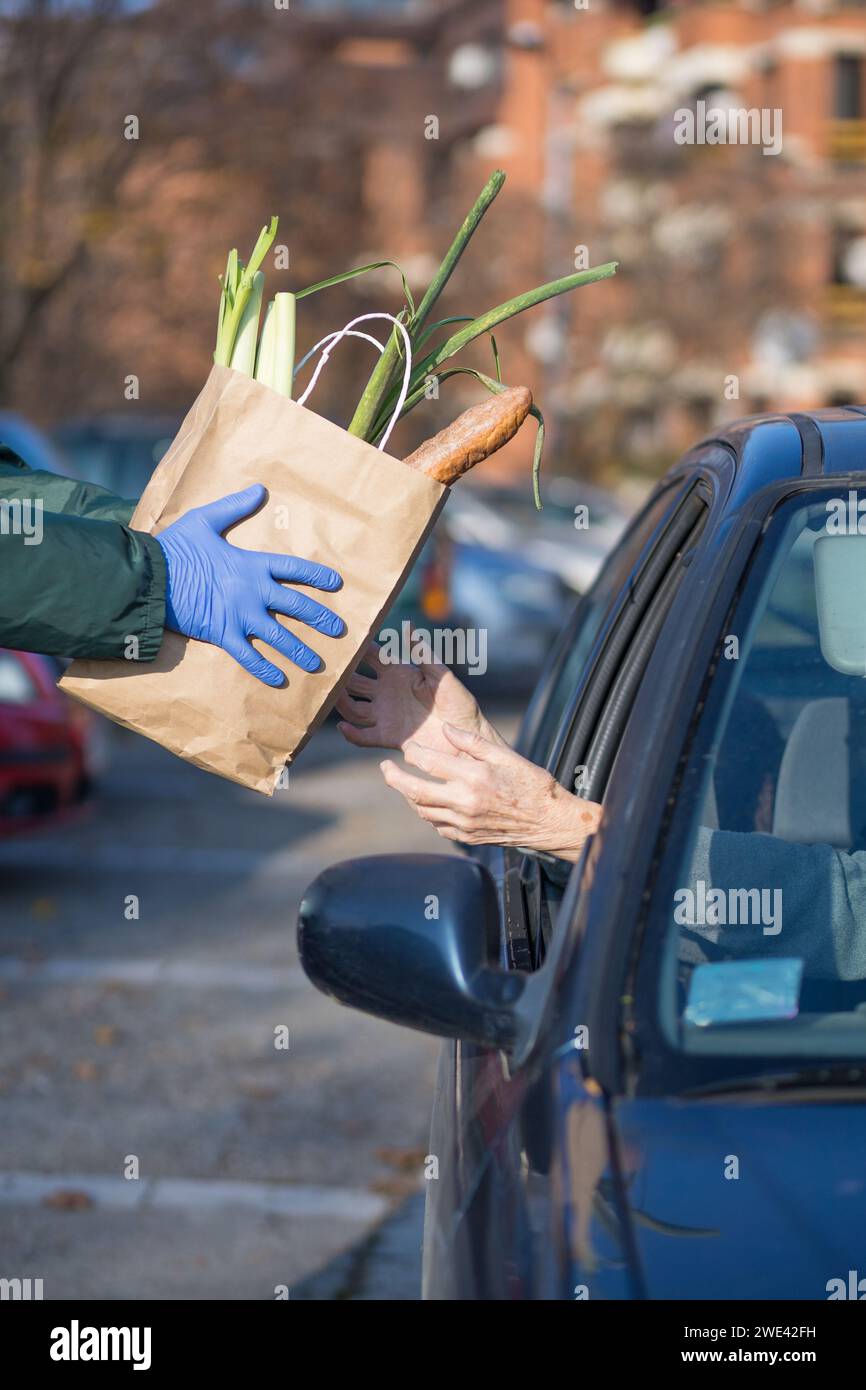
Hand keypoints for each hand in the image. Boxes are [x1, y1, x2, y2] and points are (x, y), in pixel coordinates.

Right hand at [157, 484, 343, 685]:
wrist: (149, 578)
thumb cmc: (175, 548)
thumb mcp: (205, 520)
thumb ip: (234, 507)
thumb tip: (259, 489)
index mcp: (252, 565)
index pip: (293, 569)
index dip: (316, 576)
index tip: (336, 584)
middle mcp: (252, 592)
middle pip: (295, 606)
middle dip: (320, 618)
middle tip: (338, 629)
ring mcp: (239, 616)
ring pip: (278, 636)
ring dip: (300, 651)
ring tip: (318, 664)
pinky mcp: (222, 635)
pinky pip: (249, 657)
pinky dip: (264, 670)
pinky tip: (280, 681)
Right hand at [336, 642, 502, 755]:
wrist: (466, 736)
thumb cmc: (459, 702)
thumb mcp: (441, 674)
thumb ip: (422, 653)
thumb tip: (408, 627)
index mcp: (399, 674)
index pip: (371, 658)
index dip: (357, 650)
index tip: (342, 640)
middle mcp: (387, 693)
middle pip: (355, 683)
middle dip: (342, 677)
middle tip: (326, 669)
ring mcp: (385, 715)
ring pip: (354, 708)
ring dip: (341, 703)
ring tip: (331, 697)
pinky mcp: (388, 736)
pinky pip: (364, 736)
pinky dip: (351, 734)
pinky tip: (342, 727)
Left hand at [379, 723, 602, 861]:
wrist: (548, 821)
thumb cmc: (531, 783)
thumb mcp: (504, 754)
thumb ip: (471, 742)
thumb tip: (444, 728)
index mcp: (472, 777)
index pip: (427, 762)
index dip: (412, 752)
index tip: (409, 748)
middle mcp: (464, 802)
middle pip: (413, 791)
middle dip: (393, 778)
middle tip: (385, 768)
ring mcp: (463, 823)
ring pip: (422, 811)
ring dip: (409, 796)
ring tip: (406, 783)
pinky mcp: (467, 837)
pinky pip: (437, 826)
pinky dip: (428, 813)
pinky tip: (429, 802)